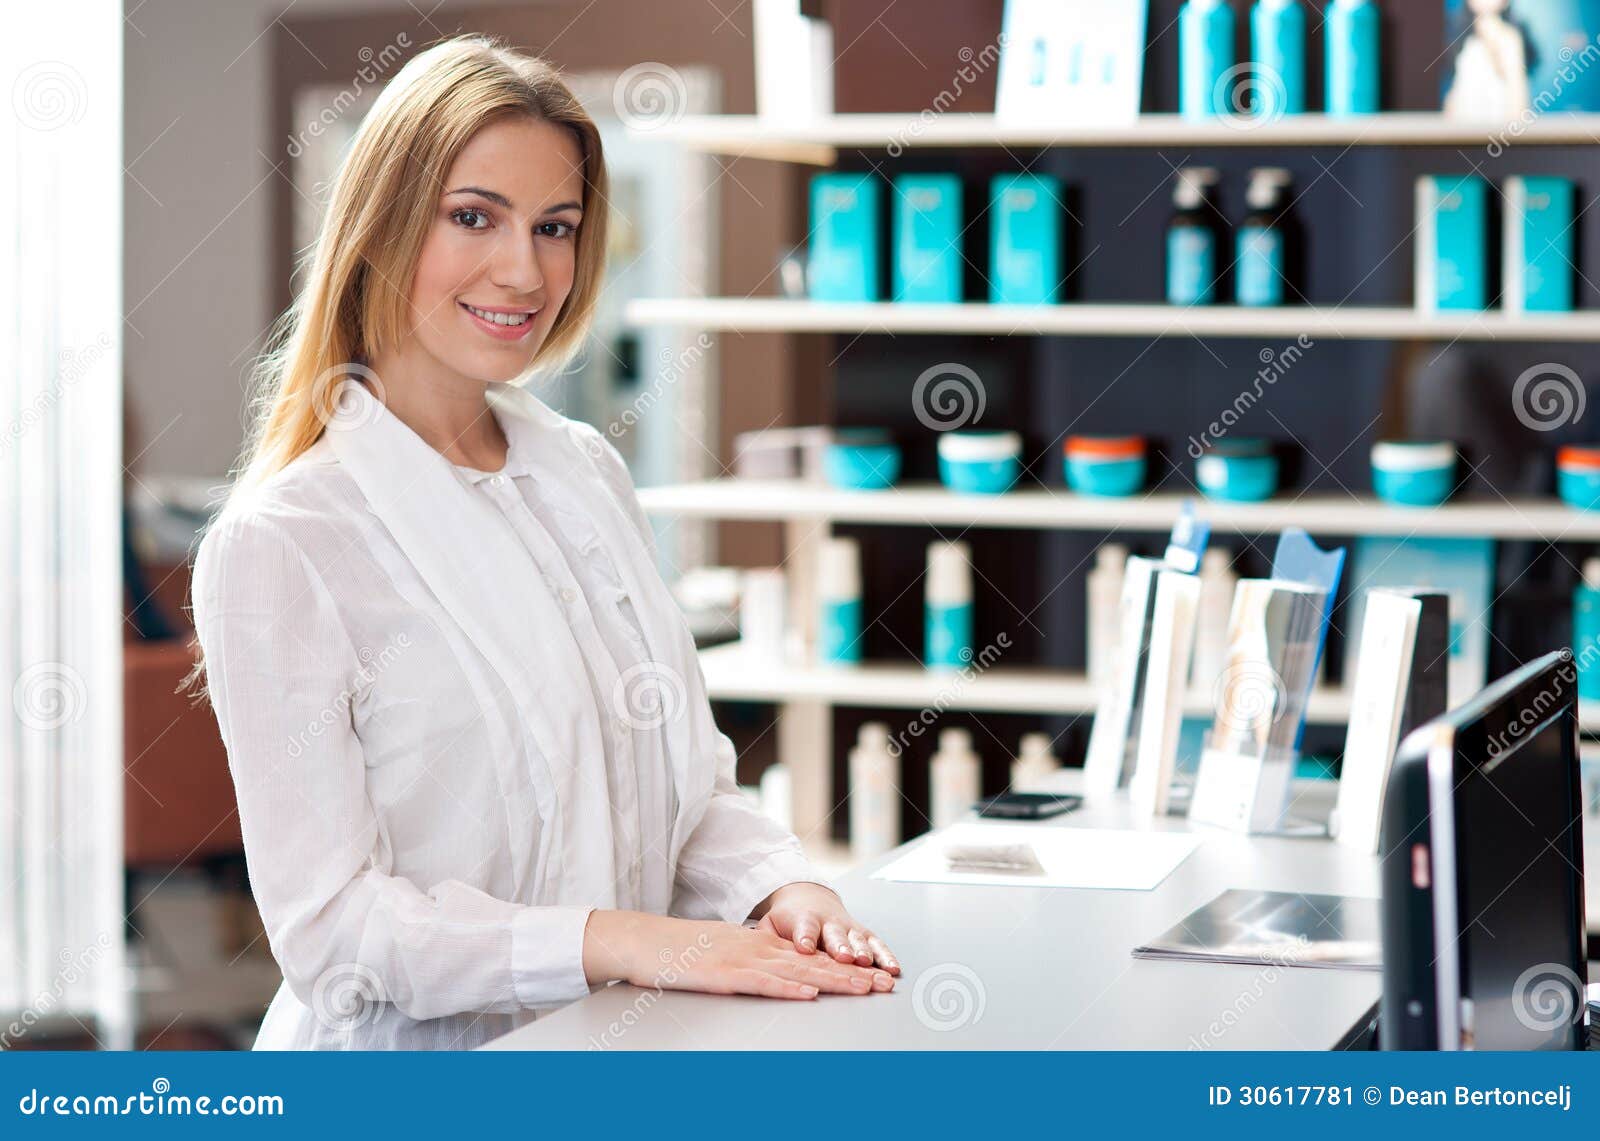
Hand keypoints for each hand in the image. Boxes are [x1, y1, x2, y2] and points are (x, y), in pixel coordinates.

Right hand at [582, 911, 894, 999]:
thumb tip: (778, 974)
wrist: (641, 940)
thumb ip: (750, 959)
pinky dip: (787, 990)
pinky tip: (809, 995)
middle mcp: (756, 947)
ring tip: (863, 988)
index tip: (872, 974)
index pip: (809, 956)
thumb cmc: (678, 951)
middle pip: (813, 963)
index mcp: (757, 942)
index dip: (843, 965)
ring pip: (796, 972)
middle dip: (851, 974)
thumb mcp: (721, 951)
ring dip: (832, 981)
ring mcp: (741, 959)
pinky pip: (761, 984)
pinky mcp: (723, 975)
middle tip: (884, 985)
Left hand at [755, 882, 900, 975]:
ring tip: (869, 964)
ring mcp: (848, 927)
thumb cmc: (787, 918)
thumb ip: (764, 937)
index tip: (806, 946)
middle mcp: (829, 922)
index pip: (804, 928)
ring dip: (865, 953)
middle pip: (836, 935)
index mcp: (803, 919)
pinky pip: (876, 944)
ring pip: (858, 940)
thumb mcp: (770, 924)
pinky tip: (891, 968)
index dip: (805, 937)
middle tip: (845, 956)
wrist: (808, 896)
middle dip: (841, 946)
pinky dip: (885, 956)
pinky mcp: (862, 933)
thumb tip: (747, 949)